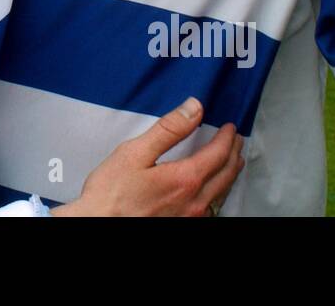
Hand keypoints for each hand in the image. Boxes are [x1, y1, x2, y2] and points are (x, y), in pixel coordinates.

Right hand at [52, 98, 243, 216]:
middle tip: (236, 140)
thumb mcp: (135, 152)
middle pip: (225, 174)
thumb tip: (194, 108)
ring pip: (222, 193)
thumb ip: (168, 129)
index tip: (230, 127)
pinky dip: (219, 192)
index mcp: (185, 179)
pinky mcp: (183, 226)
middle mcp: (194, 201)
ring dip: (230, 173)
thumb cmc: (111, 193)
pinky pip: (212, 207)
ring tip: (232, 161)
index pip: (218, 154)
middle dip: (233, 154)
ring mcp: (190, 217)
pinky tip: (213, 190)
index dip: (226, 138)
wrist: (98, 224)